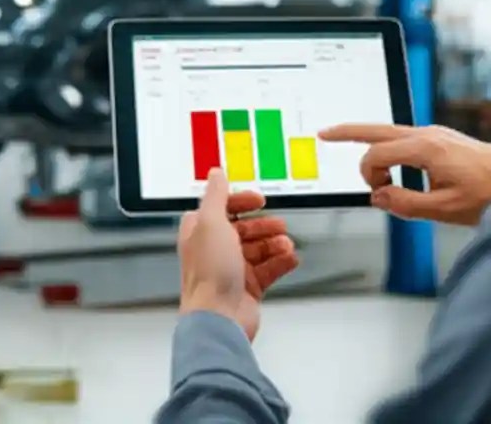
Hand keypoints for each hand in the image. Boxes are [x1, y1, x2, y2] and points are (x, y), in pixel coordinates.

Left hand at [178, 169, 299, 340]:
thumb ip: (215, 195)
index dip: (241, 201)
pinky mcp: (247, 288)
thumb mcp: (210, 221)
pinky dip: (281, 263)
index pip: (222, 207)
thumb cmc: (209, 273)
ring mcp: (230, 269)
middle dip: (264, 226)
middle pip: (244, 228)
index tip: (259, 200)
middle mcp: (213, 249)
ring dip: (275, 244)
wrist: (219, 317)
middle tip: (280, 226)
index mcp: (199, 231)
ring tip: (287, 245)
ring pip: (259, 249)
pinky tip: (291, 259)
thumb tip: (216, 173)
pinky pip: (268, 270)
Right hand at [320, 124, 490, 225]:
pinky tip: (393, 165)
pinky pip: (407, 139)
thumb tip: (378, 197)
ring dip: (374, 148)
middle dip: (349, 132)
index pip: (377, 156)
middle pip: (377, 129)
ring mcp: (438, 134)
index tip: (379, 195)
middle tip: (325, 133)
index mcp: (427, 148)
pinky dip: (392, 150)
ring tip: (364, 165)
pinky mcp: (444, 140)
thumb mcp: (444, 209)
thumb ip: (405, 204)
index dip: (369, 177)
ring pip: (392, 132)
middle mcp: (430, 134)